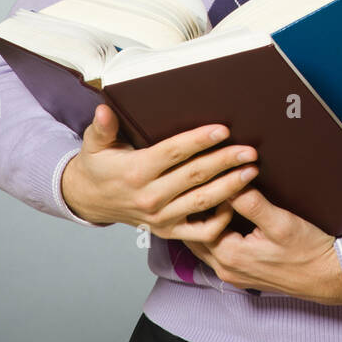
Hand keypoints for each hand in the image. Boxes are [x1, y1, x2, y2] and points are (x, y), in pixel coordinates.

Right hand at [60, 105, 257, 243]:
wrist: (90, 199)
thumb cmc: (99, 166)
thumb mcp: (94, 144)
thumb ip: (102, 128)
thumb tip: (103, 109)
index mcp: (135, 172)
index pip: (173, 153)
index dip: (198, 141)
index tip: (222, 130)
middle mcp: (150, 197)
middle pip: (194, 176)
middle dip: (225, 162)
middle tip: (249, 151)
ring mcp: (161, 218)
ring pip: (202, 201)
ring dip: (230, 187)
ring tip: (251, 172)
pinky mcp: (168, 231)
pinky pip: (200, 232)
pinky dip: (220, 221)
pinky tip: (236, 203)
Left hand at [182, 186, 341, 305]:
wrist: (327, 276)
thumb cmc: (308, 252)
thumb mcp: (280, 222)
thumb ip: (252, 203)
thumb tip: (230, 182)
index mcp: (230, 256)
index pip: (199, 221)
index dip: (203, 197)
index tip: (213, 177)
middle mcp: (226, 269)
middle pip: (194, 235)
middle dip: (195, 211)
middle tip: (203, 185)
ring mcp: (233, 274)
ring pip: (203, 244)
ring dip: (203, 223)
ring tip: (209, 197)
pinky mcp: (241, 274)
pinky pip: (215, 252)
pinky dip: (213, 234)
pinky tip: (222, 219)